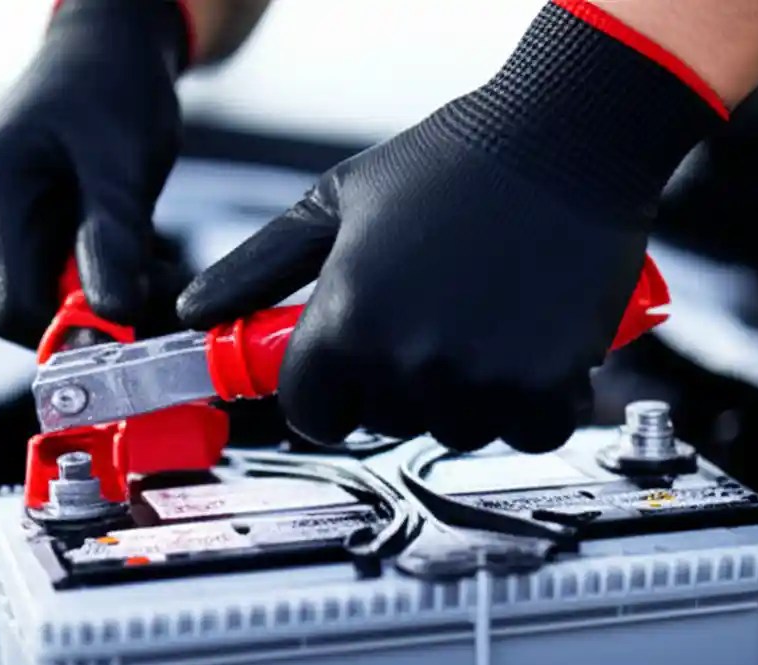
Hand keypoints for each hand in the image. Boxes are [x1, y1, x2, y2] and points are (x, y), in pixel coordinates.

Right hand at [0, 0, 188, 346]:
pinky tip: (102, 240)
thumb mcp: (125, 166)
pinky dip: (72, 273)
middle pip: (17, 306)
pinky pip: (24, 274)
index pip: (11, 309)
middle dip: (90, 306)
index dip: (75, 329)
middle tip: (155, 276)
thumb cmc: (113, 94)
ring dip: (87, 289)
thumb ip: (114, 242)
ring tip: (134, 246)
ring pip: (25, 294)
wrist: (97, 55)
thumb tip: (114, 318)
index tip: (137, 315)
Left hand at [178, 0, 724, 452]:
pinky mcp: (546, 386)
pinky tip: (526, 346)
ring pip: (455, 430)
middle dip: (396, 384)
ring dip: (463, 395)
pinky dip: (530, 403)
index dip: (324, 392)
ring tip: (478, 321)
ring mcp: (478, 381)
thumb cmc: (450, 163)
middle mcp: (406, 362)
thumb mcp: (333, 204)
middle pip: (383, 422)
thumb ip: (257, 269)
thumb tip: (195, 309)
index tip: (344, 374)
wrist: (561, 139)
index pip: (308, 413)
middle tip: (424, 321)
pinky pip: (528, 432)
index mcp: (344, 323)